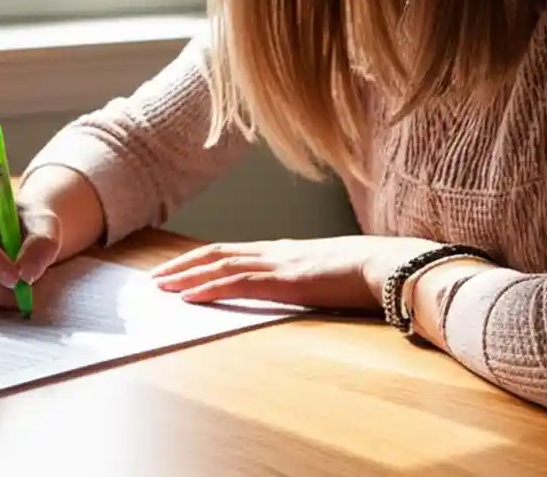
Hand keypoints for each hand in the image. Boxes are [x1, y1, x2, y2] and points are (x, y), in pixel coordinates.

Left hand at [150, 236, 440, 309]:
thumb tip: (298, 290)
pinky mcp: (285, 280)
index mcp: (285, 250)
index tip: (179, 268)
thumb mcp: (328, 274)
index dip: (202, 258)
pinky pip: (238, 283)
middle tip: (156, 278)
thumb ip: (307, 279)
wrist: (390, 265)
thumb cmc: (368, 272)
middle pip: (218, 253)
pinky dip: (209, 287)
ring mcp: (279, 263)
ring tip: (162, 286)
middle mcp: (276, 252)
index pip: (233, 251)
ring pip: (220, 265)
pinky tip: (189, 296)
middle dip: (184, 265)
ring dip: (187, 276)